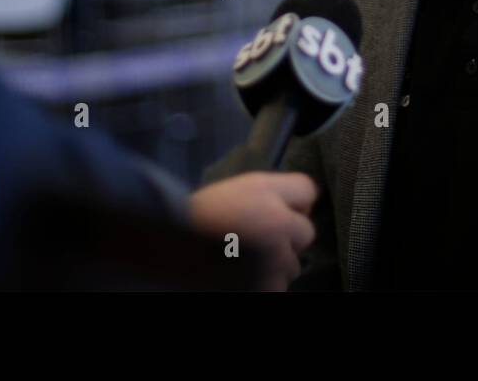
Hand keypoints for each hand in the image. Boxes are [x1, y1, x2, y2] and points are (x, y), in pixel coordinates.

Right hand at [189, 172, 316, 290]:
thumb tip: (306, 205)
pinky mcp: (265, 289)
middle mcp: (275, 226)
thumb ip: (274, 191)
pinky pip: (279, 286)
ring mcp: (272, 262)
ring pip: (293, 264)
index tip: (277, 210)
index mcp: (265, 194)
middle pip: (306, 232)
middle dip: (287, 236)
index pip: (309, 191)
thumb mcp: (238, 188)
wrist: (168, 250)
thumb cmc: (202, 217)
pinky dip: (264, 284)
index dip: (294, 202)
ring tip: (242, 258)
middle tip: (255, 238)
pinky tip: (240, 275)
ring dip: (276, 264)